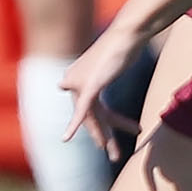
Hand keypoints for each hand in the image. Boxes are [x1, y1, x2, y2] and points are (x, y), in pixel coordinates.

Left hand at [59, 25, 144, 159]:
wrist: (128, 35)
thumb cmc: (121, 46)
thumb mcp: (104, 64)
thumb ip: (90, 77)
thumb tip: (64, 85)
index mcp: (75, 78)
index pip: (87, 107)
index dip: (99, 124)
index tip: (107, 138)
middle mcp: (73, 81)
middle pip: (88, 115)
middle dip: (100, 135)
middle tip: (109, 152)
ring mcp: (79, 83)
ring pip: (90, 117)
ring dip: (103, 137)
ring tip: (114, 155)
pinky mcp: (89, 86)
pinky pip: (82, 110)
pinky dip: (75, 124)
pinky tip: (66, 138)